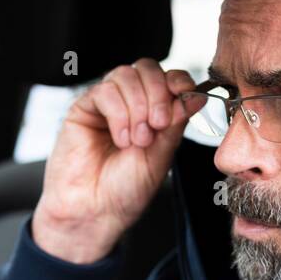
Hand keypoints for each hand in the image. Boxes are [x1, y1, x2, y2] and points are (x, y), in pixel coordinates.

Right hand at [32, 59, 202, 262]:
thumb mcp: (161, 156)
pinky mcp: (84, 108)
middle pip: (147, 69)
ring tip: (136, 140)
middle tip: (158, 125)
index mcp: (154, 112)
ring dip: (137, 107)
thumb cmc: (125, 190)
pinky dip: (118, 114)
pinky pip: (105, 91)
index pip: (169, 78)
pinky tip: (120, 139)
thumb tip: (196, 95)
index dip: (179, 80)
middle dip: (158, 93)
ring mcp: (107, 104)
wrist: (94, 210)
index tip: (185, 93)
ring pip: (125, 75)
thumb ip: (175, 124)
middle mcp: (131, 104)